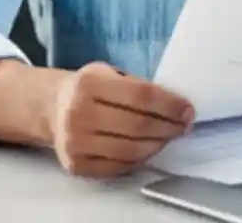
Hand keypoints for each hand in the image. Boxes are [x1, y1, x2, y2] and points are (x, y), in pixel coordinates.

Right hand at [51, 62, 194, 177]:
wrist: (53, 109)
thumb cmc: (90, 89)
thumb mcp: (109, 73)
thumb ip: (137, 87)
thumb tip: (177, 107)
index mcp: (88, 84)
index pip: (141, 96)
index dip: (170, 105)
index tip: (188, 110)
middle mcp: (78, 114)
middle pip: (138, 126)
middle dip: (168, 127)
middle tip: (184, 126)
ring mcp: (75, 143)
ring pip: (130, 150)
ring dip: (158, 145)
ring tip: (169, 137)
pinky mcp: (76, 165)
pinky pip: (118, 167)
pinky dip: (140, 159)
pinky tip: (149, 149)